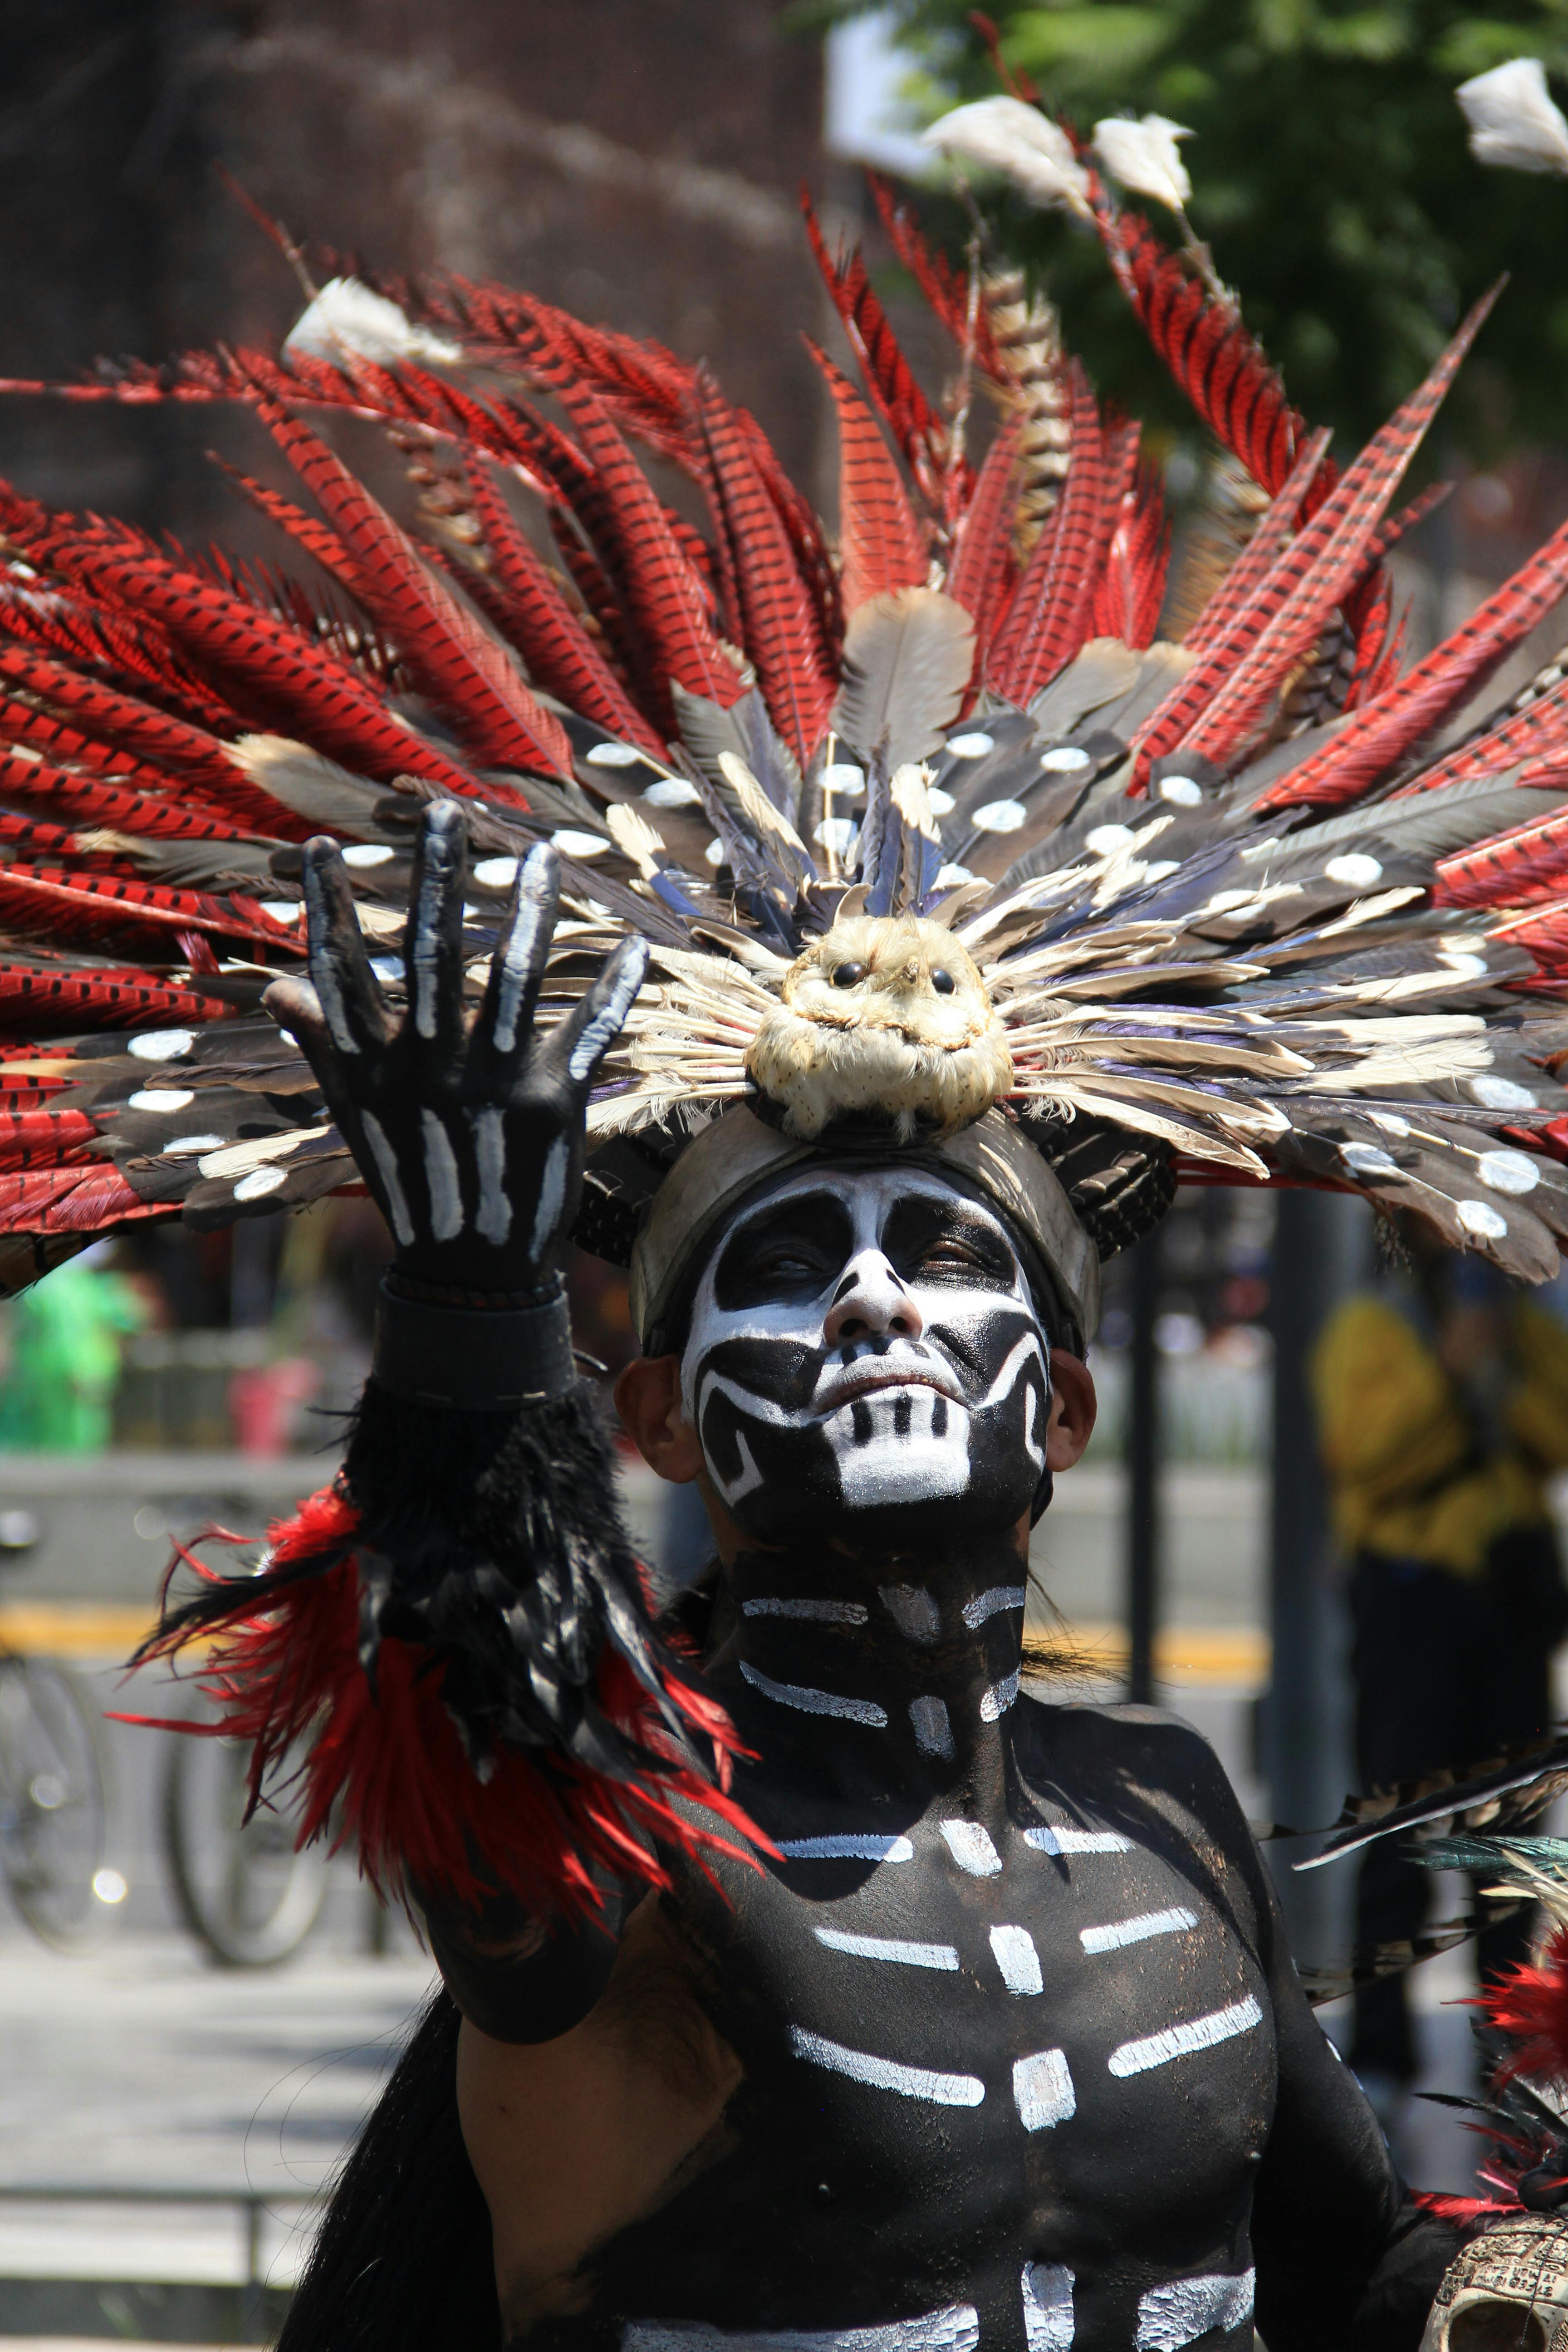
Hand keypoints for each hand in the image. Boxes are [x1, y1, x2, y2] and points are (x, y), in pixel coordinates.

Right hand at [264, 801, 647, 1293]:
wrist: (470, 1265)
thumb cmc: (411, 1171)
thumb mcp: (357, 1110)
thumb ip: (323, 1043)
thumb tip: (273, 991)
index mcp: (379, 1065)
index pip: (344, 974)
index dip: (330, 912)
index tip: (314, 851)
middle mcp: (432, 1066)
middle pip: (433, 957)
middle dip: (438, 880)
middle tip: (444, 813)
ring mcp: (494, 1081)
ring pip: (515, 977)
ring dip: (532, 911)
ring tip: (543, 853)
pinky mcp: (553, 1100)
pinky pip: (589, 1031)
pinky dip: (615, 989)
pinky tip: (638, 946)